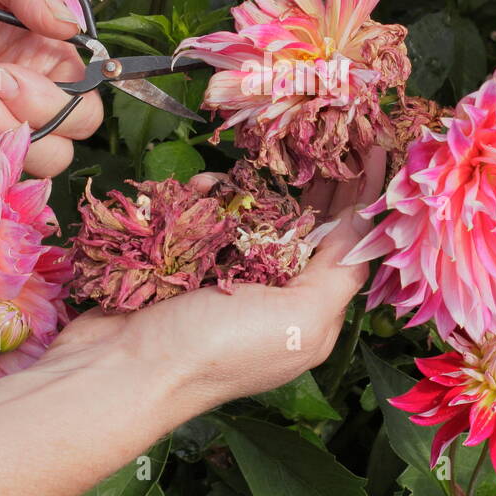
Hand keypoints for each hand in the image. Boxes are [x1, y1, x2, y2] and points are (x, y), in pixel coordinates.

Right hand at [34, 147, 388, 409]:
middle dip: (318, 174)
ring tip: (260, 152)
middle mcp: (273, 288)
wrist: (119, 369)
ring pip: (253, 209)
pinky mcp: (184, 257)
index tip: (376, 142)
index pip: (350, 239)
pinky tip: (202, 185)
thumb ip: (339, 274)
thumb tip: (366, 229)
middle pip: (307, 219)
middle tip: (326, 126)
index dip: (366, 192)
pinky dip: (204, 195)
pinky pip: (204, 212)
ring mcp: (226, 271)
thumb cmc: (215, 350)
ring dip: (253, 180)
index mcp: (308, 307)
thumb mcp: (298, 321)